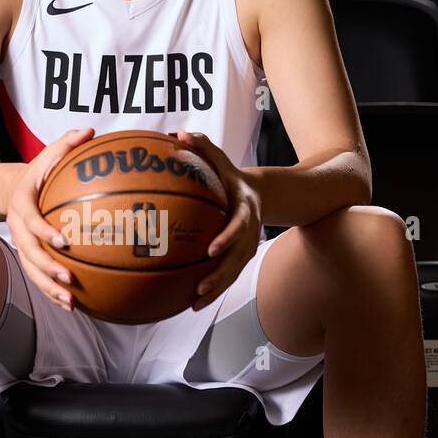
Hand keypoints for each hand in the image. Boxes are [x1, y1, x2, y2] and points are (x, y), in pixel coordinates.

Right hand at [5, 127, 94, 310]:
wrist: (11, 191)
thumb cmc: (39, 172)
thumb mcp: (49, 154)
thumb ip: (67, 143)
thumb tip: (91, 132)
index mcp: (22, 203)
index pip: (30, 220)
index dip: (44, 232)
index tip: (63, 241)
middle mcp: (18, 227)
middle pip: (29, 253)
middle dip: (48, 269)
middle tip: (69, 279)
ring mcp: (21, 244)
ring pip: (32, 271)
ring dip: (49, 288)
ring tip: (70, 302)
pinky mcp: (27, 256)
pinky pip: (38, 277)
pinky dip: (52, 292)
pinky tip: (72, 305)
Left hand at [169, 130, 261, 311]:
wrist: (260, 194)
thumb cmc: (231, 175)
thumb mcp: (221, 158)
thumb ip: (202, 146)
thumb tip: (177, 134)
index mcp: (245, 208)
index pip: (239, 226)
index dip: (226, 239)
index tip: (210, 250)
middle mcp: (249, 232)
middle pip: (237, 259)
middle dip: (219, 276)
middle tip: (199, 288)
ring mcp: (247, 247)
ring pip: (233, 273)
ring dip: (216, 290)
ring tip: (194, 303)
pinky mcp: (241, 257)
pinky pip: (227, 276)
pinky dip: (213, 291)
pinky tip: (191, 303)